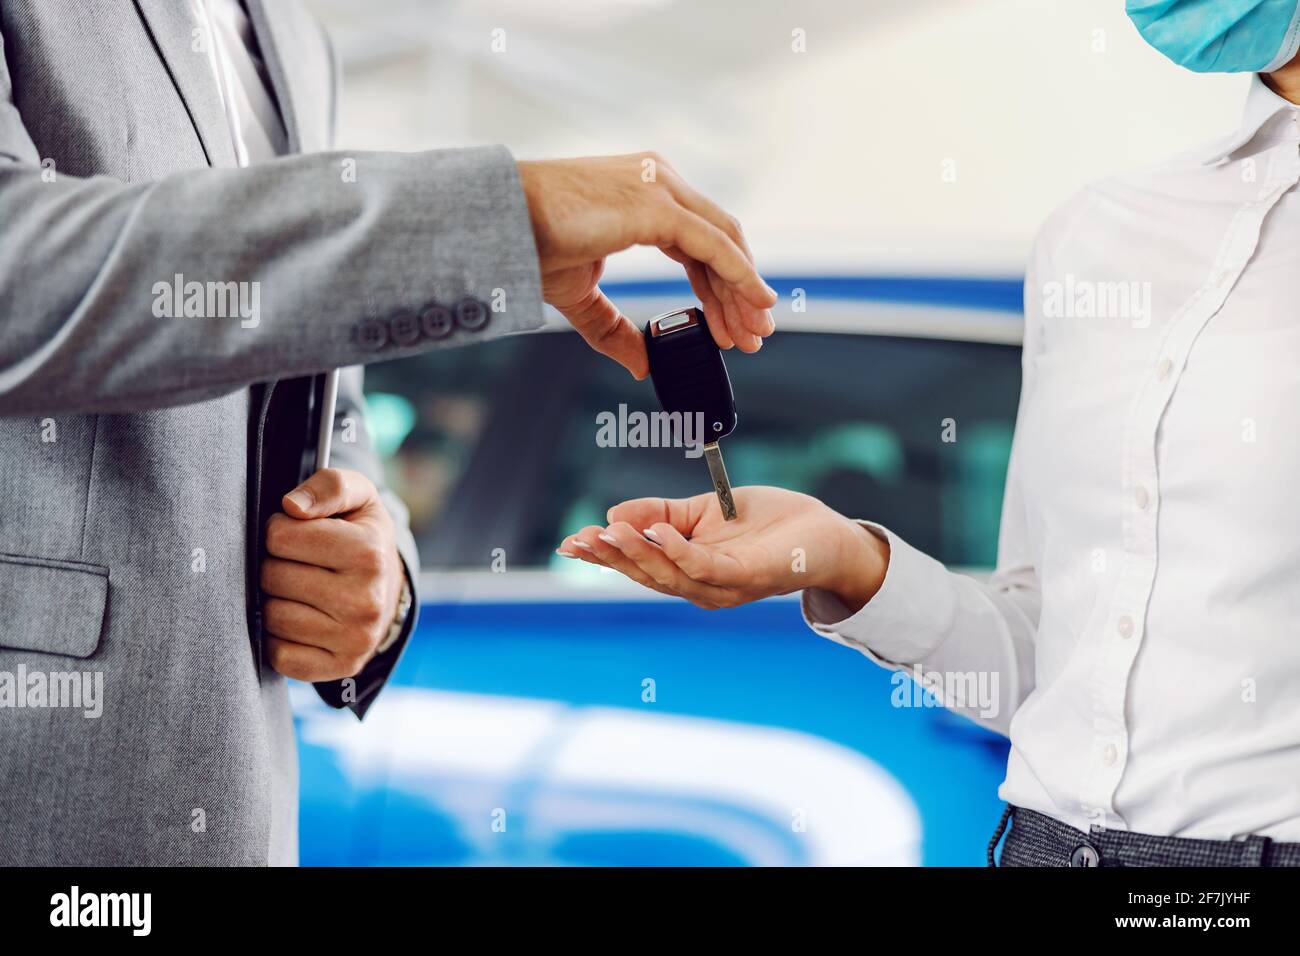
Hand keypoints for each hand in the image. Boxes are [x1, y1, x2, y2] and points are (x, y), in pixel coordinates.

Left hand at [260, 468, 403, 681]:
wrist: (389, 591)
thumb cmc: (362, 537)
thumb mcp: (358, 498)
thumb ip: (328, 486)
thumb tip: (292, 507)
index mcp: (368, 553)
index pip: (280, 536)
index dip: (281, 531)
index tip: (300, 535)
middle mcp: (365, 600)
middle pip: (272, 577)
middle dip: (276, 565)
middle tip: (299, 565)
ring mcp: (353, 639)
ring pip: (271, 616)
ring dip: (276, 601)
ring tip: (300, 591)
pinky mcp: (338, 668)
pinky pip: (279, 655)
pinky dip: (279, 638)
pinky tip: (300, 620)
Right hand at [517, 152, 777, 378]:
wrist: (501, 223)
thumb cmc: (530, 244)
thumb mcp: (581, 295)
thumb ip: (614, 327)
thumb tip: (641, 363)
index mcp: (644, 193)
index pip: (700, 241)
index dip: (719, 287)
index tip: (731, 325)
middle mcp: (659, 181)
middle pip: (720, 240)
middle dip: (740, 292)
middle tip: (754, 336)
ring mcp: (660, 187)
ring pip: (724, 241)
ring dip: (744, 290)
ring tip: (755, 332)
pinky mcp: (656, 205)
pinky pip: (713, 244)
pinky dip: (738, 275)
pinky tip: (750, 303)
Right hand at [557, 486, 889, 611]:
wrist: (824, 532)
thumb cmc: (766, 523)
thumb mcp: (703, 510)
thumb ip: (661, 514)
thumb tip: (615, 514)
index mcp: (688, 571)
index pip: (637, 566)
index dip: (603, 556)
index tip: (570, 543)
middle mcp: (701, 587)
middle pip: (647, 575)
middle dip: (611, 557)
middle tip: (580, 538)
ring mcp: (724, 587)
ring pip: (670, 574)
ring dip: (638, 554)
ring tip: (611, 531)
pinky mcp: (747, 576)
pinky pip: (706, 566)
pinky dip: (679, 551)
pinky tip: (658, 533)